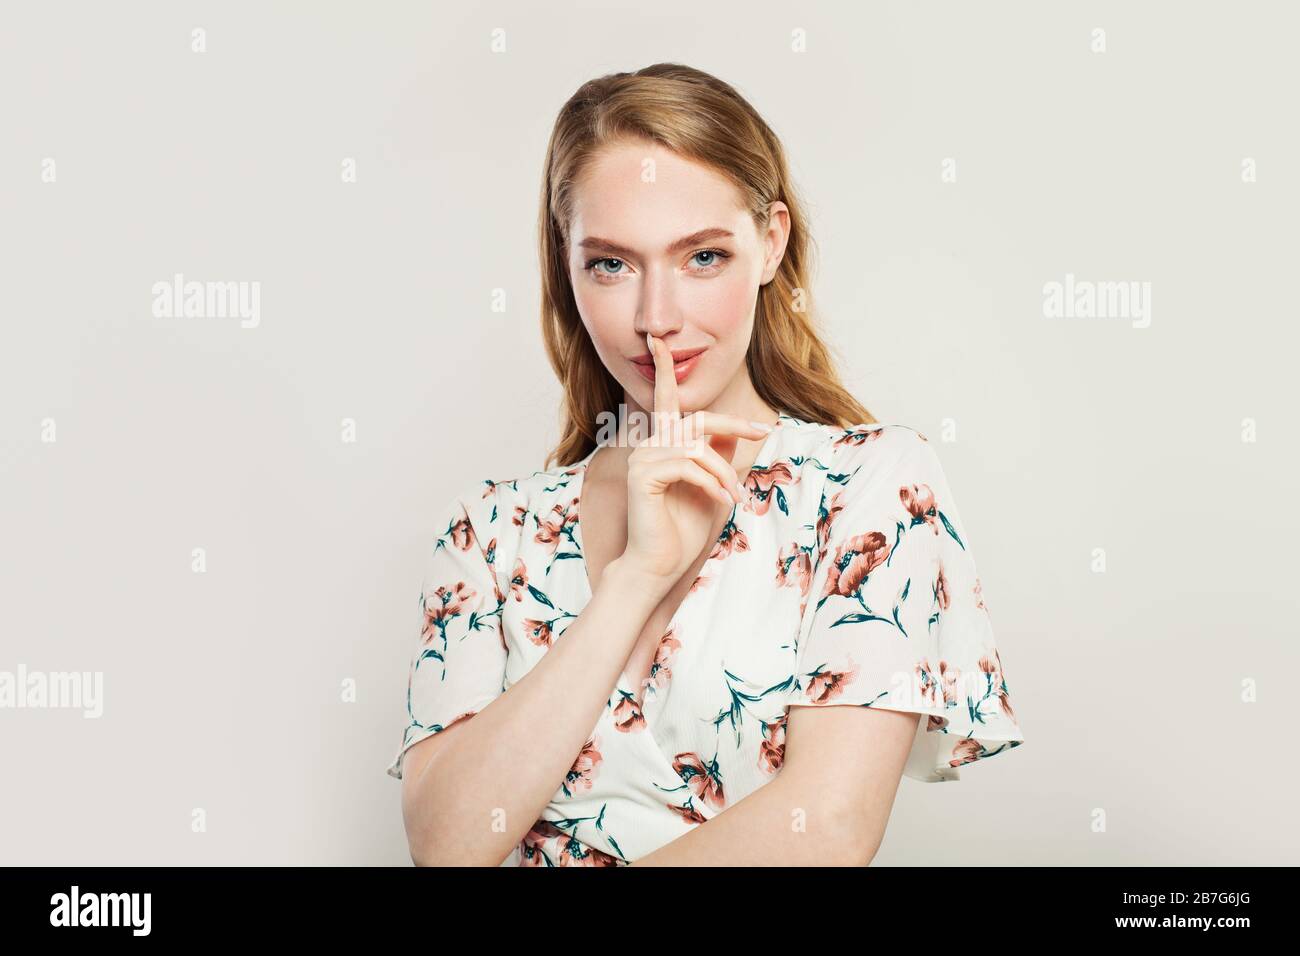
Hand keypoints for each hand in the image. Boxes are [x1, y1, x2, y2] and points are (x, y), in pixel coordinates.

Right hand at [618, 332, 771, 582]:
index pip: (665, 400)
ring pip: (697, 446)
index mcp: (662, 445)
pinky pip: (688, 465)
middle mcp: (649, 446)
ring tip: (736, 497)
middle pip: (697, 418)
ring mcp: (643, 459)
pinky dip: (712, 483)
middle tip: (764, 429)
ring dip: (725, 472)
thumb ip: (718, 457)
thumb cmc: (682, 530)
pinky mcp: (643, 476)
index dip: (664, 369)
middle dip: (734, 422)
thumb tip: (737, 431)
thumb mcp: (711, 487)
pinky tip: (721, 501)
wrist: (658, 565)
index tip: (658, 340)